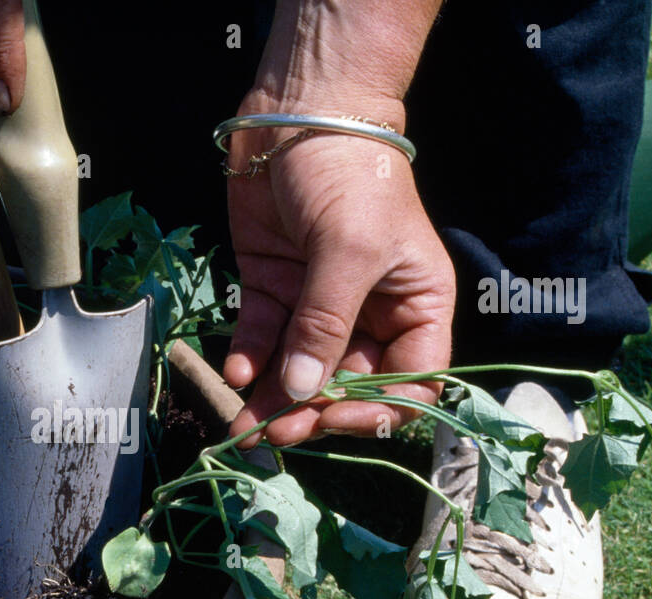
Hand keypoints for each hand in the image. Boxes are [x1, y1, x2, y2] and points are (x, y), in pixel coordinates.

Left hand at [223, 98, 454, 447]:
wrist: (299, 112)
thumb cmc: (350, 175)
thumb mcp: (350, 251)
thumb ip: (326, 324)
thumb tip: (305, 393)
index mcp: (415, 306)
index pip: (409, 381)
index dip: (375, 409)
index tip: (333, 417)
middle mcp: (369, 313)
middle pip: (345, 384)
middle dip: (312, 411)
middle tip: (276, 432)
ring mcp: (317, 303)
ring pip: (298, 369)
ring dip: (273, 399)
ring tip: (244, 422)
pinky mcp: (274, 288)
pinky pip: (263, 338)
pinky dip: (250, 357)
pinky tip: (237, 372)